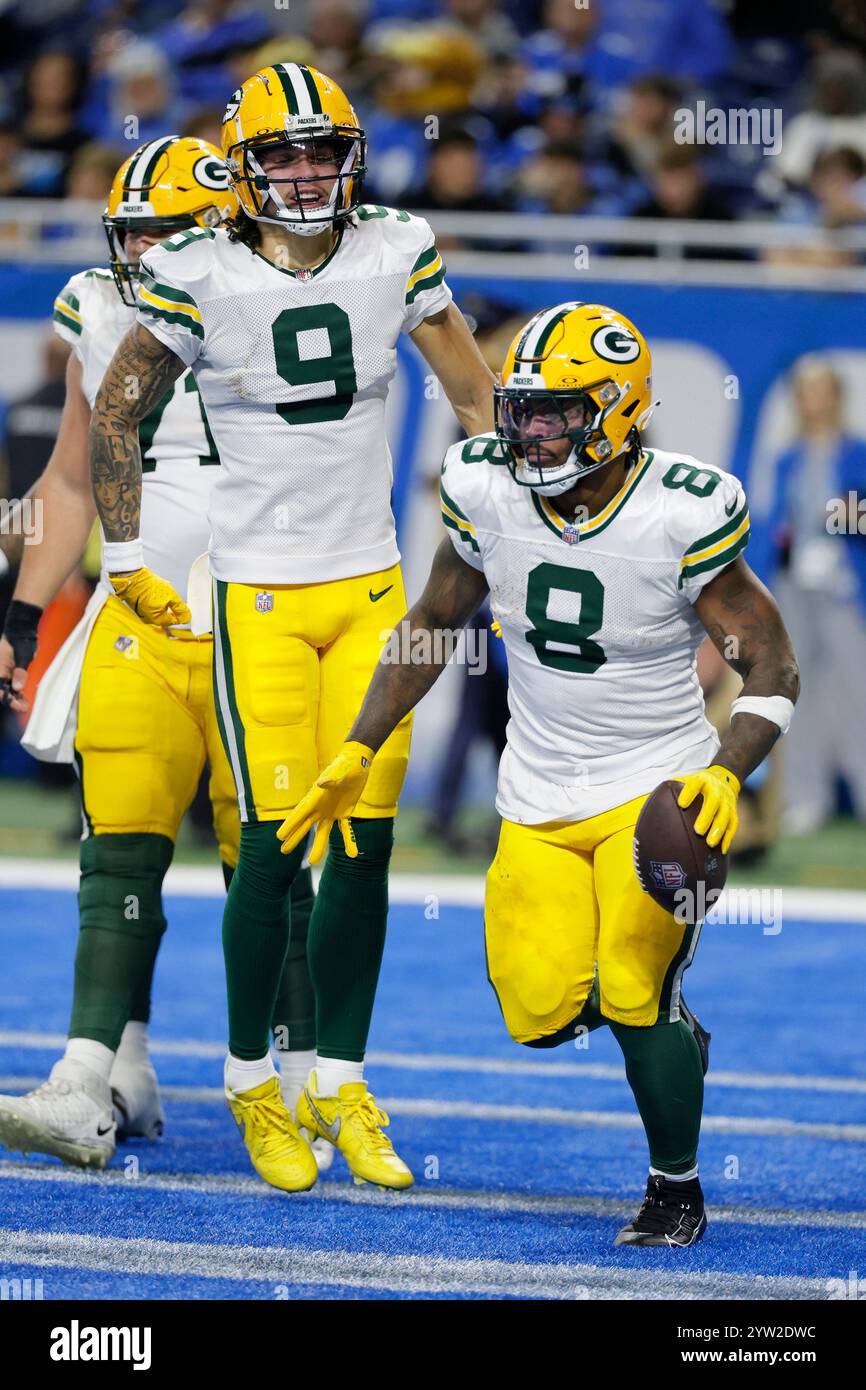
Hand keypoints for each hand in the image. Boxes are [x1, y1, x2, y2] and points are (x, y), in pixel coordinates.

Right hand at [0, 600, 41, 712]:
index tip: (17, 704)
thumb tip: (17, 687)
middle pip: (2, 690)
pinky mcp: (10, 670)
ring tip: (25, 703)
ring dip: (14, 696)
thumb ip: (20, 673)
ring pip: (6, 688)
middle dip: (11, 700)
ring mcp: (4, 671)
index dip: (7, 698)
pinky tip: (23, 696)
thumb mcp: (23, 656)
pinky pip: (11, 683)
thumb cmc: (20, 640)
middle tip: (23, 706)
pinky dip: (16, 690)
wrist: (21, 628)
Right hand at [109, 567, 190, 627]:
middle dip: (171, 608)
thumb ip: (180, 609)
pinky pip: (152, 607)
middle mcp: (148, 619)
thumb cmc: (149, 586)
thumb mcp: (171, 596)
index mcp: (156, 619)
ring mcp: (143, 613)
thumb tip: (187, 618)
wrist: (133, 577)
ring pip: (159, 611)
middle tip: (171, 597)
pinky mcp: (139, 607)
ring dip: (164, 604)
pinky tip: (156, 593)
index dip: (180, 613)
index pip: (173, 621)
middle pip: (166, 617)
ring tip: (163, 594)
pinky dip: (156, 601)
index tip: (182, 605)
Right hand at [277, 741, 374, 863]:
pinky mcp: (344, 813)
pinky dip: (349, 842)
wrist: (357, 763)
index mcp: (316, 797)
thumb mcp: (340, 771)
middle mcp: (320, 807)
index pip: (300, 813)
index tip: (279, 836)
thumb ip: (331, 779)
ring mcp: (331, 811)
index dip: (290, 825)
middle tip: (283, 851)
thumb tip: (321, 784)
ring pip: (322, 832)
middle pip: (305, 825)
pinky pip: (345, 830)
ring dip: (318, 846)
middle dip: (295, 838)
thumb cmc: (347, 765)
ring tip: (312, 861)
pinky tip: (351, 854)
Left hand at [676, 763, 740, 853]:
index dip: (689, 793)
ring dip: (719, 830)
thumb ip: (670, 790)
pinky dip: (728, 838)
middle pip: (713, 803)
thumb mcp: (685, 780)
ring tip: (710, 843)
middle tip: (697, 830)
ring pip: (725, 816)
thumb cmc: (696, 785)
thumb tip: (648, 805)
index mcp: (701, 781)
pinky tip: (721, 850)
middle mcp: (716, 790)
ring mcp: (727, 802)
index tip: (681, 803)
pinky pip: (733, 826)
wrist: (723, 778)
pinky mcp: (734, 812)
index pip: (695, 785)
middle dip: (706, 816)